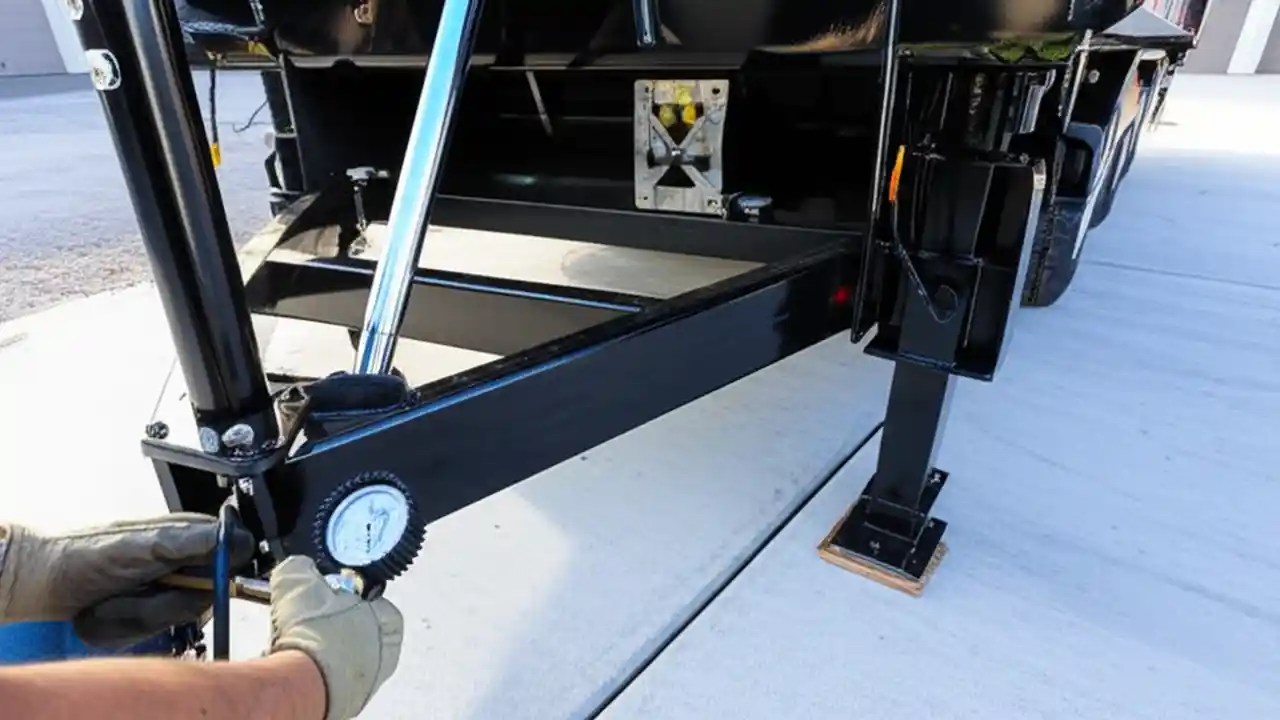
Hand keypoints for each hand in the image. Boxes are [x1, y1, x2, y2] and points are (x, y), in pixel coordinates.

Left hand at [0, 513, 252, 647]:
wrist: (47, 580)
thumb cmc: (89, 553)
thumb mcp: (140, 544)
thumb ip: (188, 540)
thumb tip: (234, 535)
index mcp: (191, 535)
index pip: (237, 551)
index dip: (223, 569)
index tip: (193, 579)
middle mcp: (186, 562)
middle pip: (210, 593)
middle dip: (169, 601)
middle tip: (138, 589)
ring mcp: (170, 590)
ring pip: (182, 615)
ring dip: (144, 614)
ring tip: (115, 600)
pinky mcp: (153, 612)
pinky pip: (158, 628)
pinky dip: (131, 625)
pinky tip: (112, 612)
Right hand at [269, 556, 402, 719]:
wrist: (300, 683)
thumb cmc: (313, 632)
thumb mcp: (298, 579)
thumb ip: (302, 568)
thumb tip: (298, 566)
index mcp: (388, 621)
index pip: (374, 601)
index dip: (345, 594)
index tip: (323, 595)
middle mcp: (384, 655)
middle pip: (357, 631)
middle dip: (331, 625)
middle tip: (306, 622)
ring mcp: (367, 682)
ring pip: (341, 658)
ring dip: (320, 650)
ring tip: (297, 645)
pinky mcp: (345, 702)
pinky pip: (328, 681)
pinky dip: (312, 673)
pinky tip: (296, 667)